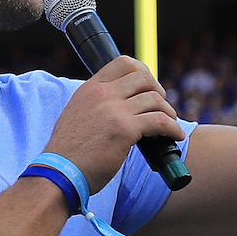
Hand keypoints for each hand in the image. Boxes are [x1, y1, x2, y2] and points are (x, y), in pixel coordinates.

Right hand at [46, 56, 184, 193]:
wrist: (61, 173)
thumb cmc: (69, 152)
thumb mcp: (77, 115)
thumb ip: (95, 104)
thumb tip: (118, 105)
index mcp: (89, 88)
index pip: (123, 62)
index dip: (142, 71)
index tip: (149, 87)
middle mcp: (102, 94)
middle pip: (144, 77)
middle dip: (158, 90)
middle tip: (161, 107)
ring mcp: (114, 110)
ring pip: (155, 98)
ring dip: (168, 111)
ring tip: (170, 123)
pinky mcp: (125, 129)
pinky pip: (160, 121)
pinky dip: (172, 127)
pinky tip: (175, 135)